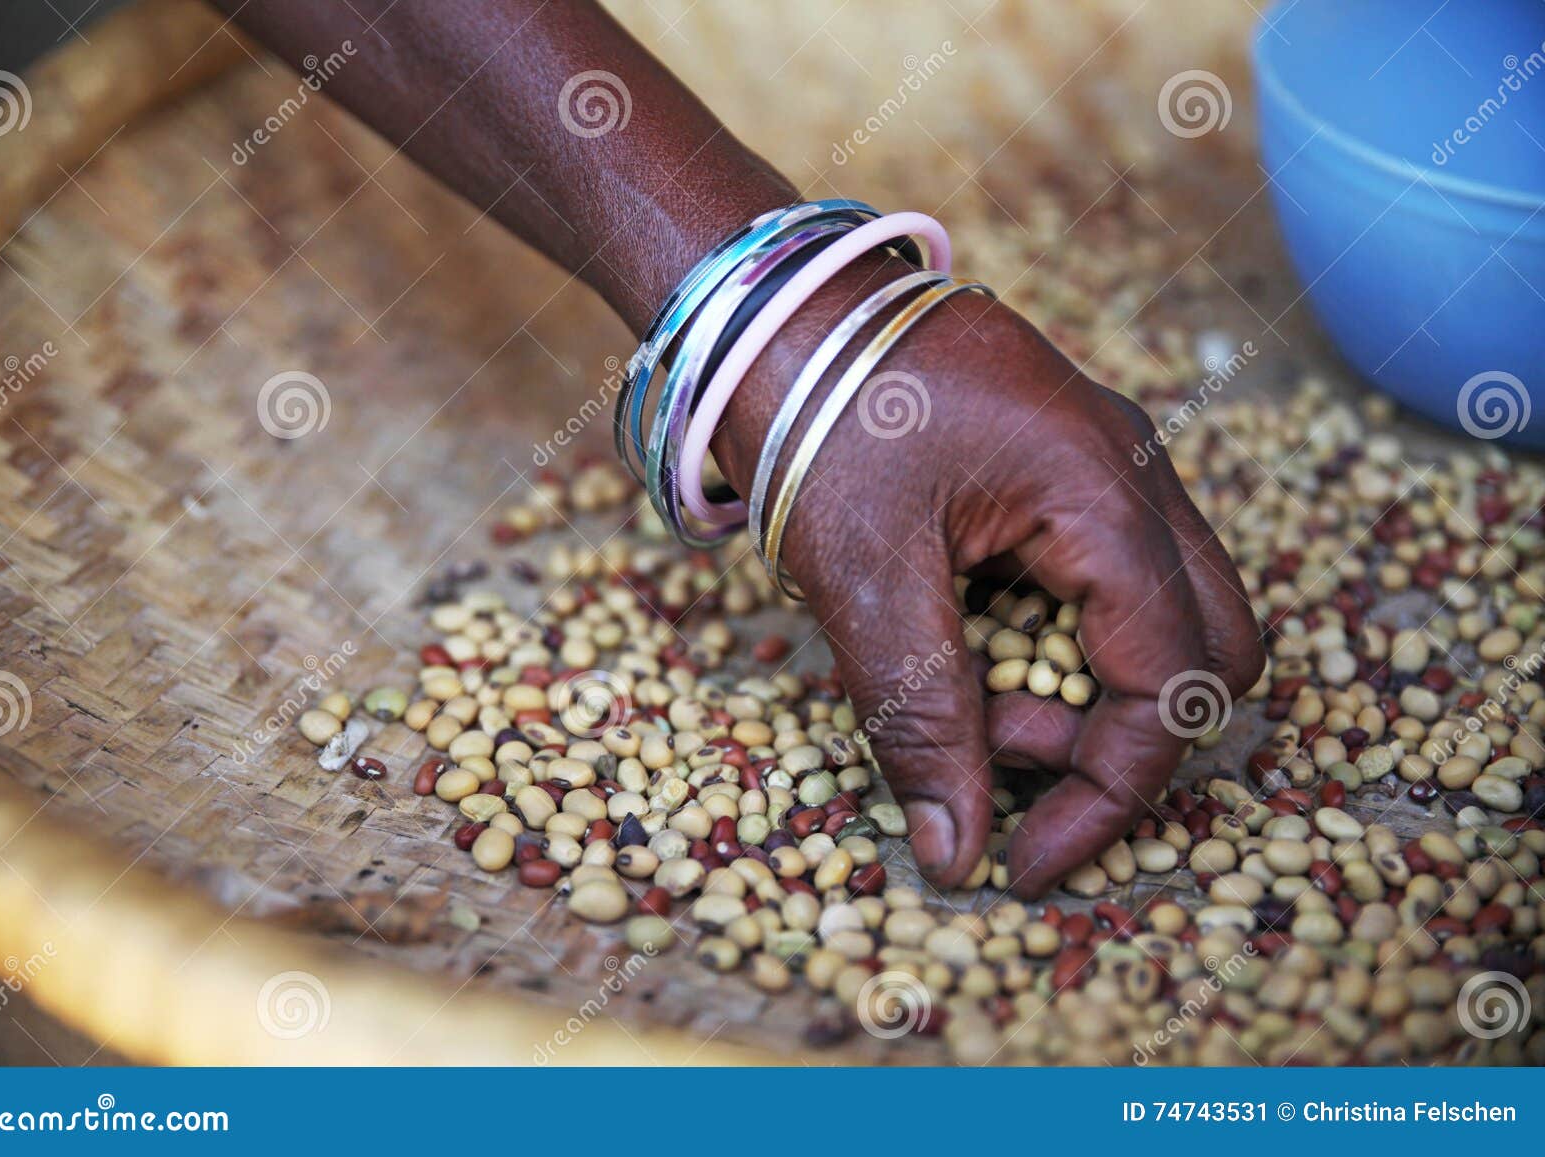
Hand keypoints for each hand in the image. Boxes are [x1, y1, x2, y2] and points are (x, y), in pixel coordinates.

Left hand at [713, 256, 1263, 896]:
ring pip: (1161, 619)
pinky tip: (964, 633)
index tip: (1025, 861)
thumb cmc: (814, 415)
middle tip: (997, 746)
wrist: (773, 307)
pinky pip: (1104, 583)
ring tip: (963, 684)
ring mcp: (1107, 466)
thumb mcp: (862, 577)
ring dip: (1081, 689)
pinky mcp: (1065, 473)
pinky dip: (1055, 640)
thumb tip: (957, 853)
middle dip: (1118, 736)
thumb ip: (920, 716)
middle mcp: (1133, 475)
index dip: (1109, 793)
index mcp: (1103, 493)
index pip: (1171, 683)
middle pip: (1208, 650)